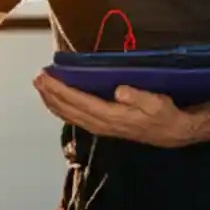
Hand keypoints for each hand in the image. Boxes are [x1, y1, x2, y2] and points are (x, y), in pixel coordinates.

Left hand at [33, 72, 199, 147]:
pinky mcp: (102, 127)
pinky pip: (75, 118)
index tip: (46, 77)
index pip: (78, 101)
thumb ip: (138, 97)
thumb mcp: (157, 103)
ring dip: (53, 101)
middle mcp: (101, 124)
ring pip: (69, 115)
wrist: (173, 133)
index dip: (59, 89)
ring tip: (41, 87)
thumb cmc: (164, 114)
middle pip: (68, 109)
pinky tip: (56, 102)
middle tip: (37, 78)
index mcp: (111, 116)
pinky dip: (62, 109)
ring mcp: (100, 127)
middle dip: (51, 94)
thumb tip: (119, 91)